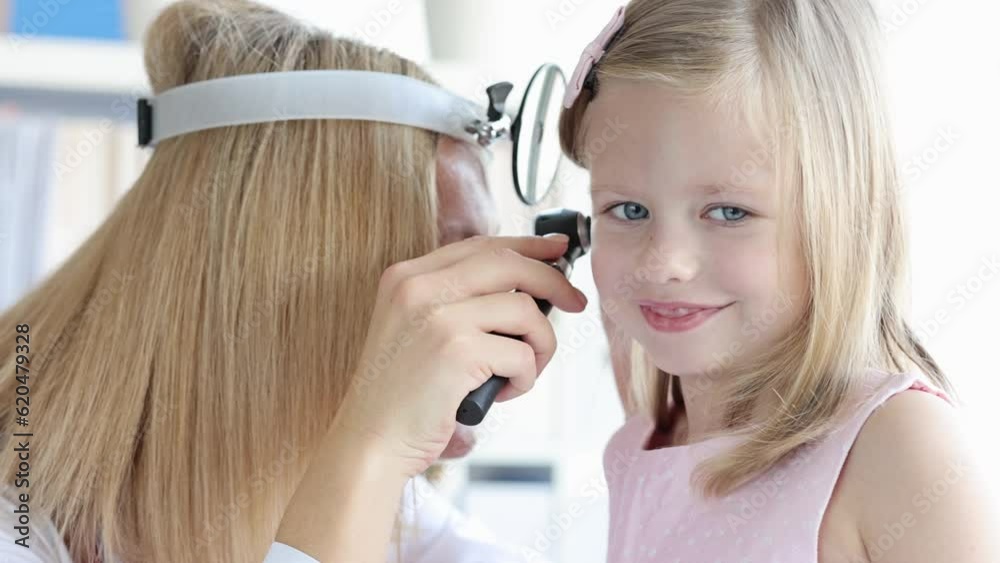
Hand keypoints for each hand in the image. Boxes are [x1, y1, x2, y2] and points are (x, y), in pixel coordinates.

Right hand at [334, 234, 587, 476]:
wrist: (370, 442)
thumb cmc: (400, 396)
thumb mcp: (416, 330)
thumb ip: (456, 302)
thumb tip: (528, 288)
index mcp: (407, 277)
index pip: (480, 245)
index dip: (527, 246)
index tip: (558, 251)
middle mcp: (418, 287)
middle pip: (508, 263)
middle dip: (552, 281)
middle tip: (575, 302)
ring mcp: (437, 316)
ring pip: (525, 310)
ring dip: (539, 345)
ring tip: (520, 373)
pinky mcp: (457, 350)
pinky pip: (522, 353)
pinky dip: (524, 378)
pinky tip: (501, 393)